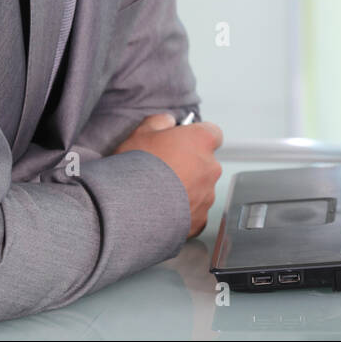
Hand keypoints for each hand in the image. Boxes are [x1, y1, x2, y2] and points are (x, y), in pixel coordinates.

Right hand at [113, 115, 222, 237]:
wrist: (128, 207)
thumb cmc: (135, 168)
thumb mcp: (140, 133)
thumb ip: (159, 122)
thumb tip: (168, 121)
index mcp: (201, 141)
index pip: (212, 133)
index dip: (197, 137)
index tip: (184, 142)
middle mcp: (210, 167)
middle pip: (206, 163)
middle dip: (190, 165)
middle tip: (164, 170)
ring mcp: (207, 196)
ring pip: (201, 189)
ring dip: (187, 189)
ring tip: (159, 193)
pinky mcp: (200, 220)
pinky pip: (195, 212)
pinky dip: (183, 212)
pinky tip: (163, 211)